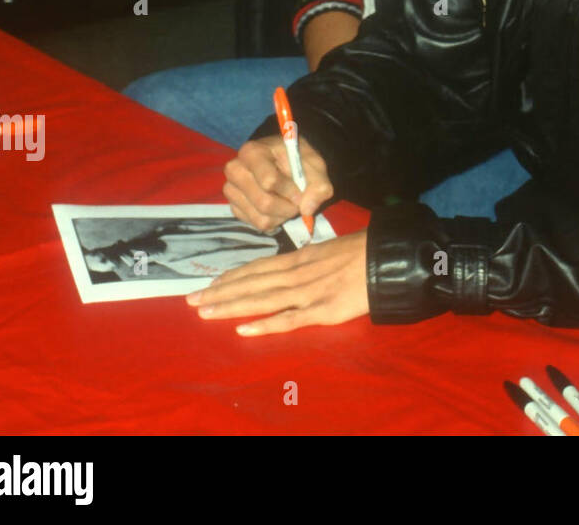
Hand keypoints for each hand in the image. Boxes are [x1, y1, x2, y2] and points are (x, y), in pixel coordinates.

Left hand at [187, 232, 368, 335]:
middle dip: (221, 292)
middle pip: (252, 283)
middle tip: (191, 301)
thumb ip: (308, 260)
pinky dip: (265, 325)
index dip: (232, 276)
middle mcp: (297, 274)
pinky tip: (243, 329)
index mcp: (300, 258)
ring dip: (231, 306)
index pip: (258, 268)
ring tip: (205, 313)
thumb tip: (292, 265)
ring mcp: (308, 292)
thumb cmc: (362, 251)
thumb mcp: (328, 249)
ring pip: (262, 300)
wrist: (387, 258)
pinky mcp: (322, 310)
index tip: (210, 284)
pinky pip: (288, 319)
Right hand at [223, 135, 332, 231]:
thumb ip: (318, 184)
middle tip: (298, 202)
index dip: (291, 191)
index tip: (302, 191)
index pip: (269, 181)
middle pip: (264, 202)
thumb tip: (308, 209)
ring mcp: (232, 190)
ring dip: (282, 216)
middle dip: (288, 207)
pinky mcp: (234, 207)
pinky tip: (278, 208)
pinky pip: (257, 225)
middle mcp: (235, 170)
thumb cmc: (297, 160)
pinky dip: (273, 221)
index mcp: (252, 152)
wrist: (285, 162)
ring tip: (289, 203)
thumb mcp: (314, 165)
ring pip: (261, 218)